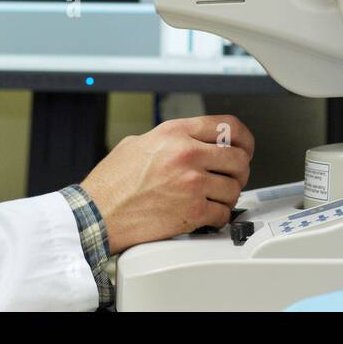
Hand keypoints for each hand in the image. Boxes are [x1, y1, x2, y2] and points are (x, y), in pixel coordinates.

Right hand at [81, 115, 254, 252]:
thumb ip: (168, 139)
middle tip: (232, 178)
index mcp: (175, 132)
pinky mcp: (191, 211)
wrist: (97, 214)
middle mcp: (186, 154)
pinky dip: (219, 217)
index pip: (227, 126)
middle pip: (239, 158)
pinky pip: (223, 213)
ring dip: (228, 196)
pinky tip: (207, 215)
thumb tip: (188, 141)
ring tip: (215, 199)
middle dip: (239, 171)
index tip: (246, 147)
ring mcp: (191, 182)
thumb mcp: (138, 143)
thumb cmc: (111, 183)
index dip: (244, 138)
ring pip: (234, 187)